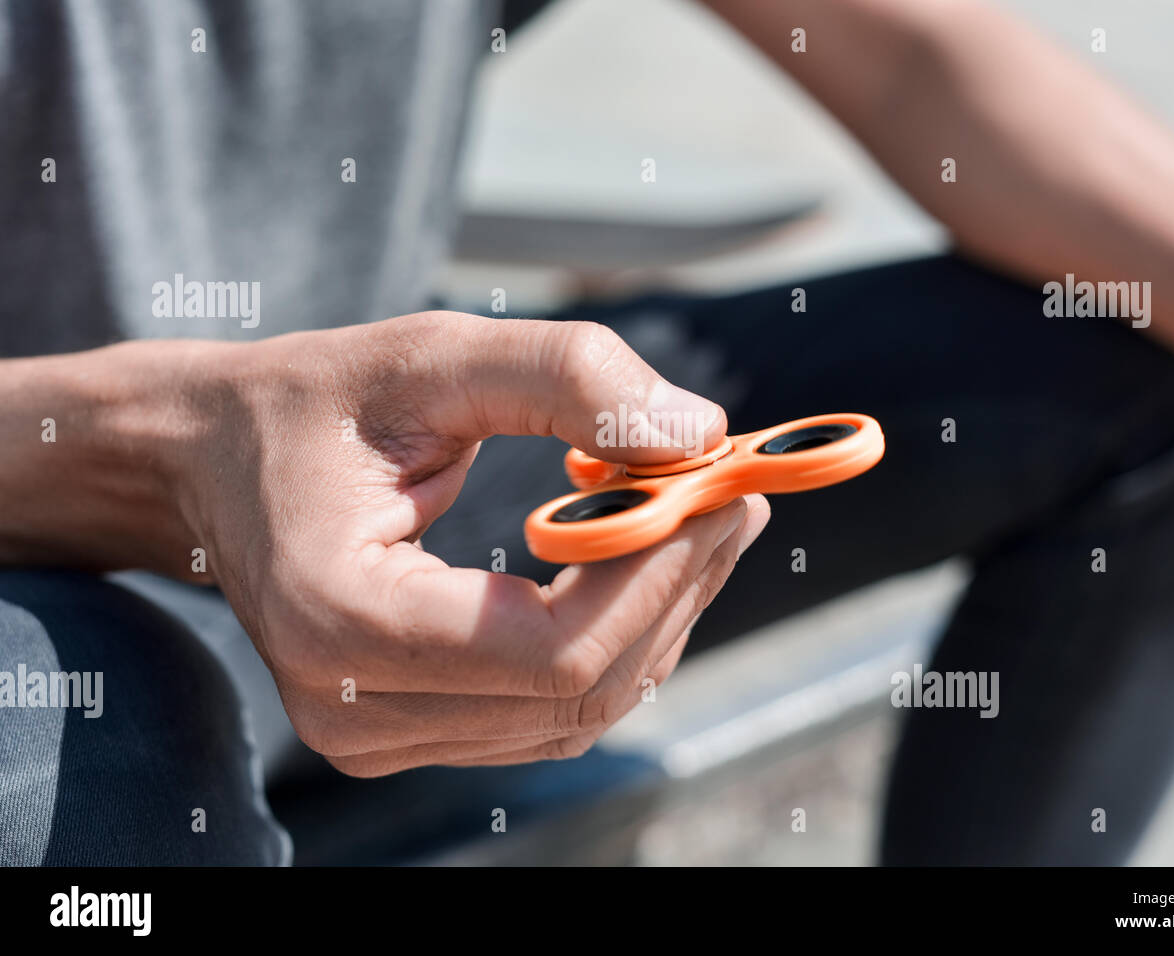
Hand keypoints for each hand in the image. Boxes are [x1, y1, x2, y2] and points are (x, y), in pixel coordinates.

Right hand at [176, 312, 767, 774]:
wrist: (215, 463)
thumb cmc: (312, 404)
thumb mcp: (430, 355)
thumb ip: (565, 378)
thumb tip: (697, 435)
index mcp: (340, 618)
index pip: (552, 650)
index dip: (656, 574)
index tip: (717, 489)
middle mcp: (354, 708)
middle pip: (580, 690)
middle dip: (676, 588)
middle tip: (731, 495)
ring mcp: (378, 737)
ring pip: (579, 711)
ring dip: (659, 615)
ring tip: (695, 516)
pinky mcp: (406, 733)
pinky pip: (550, 712)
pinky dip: (615, 641)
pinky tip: (638, 566)